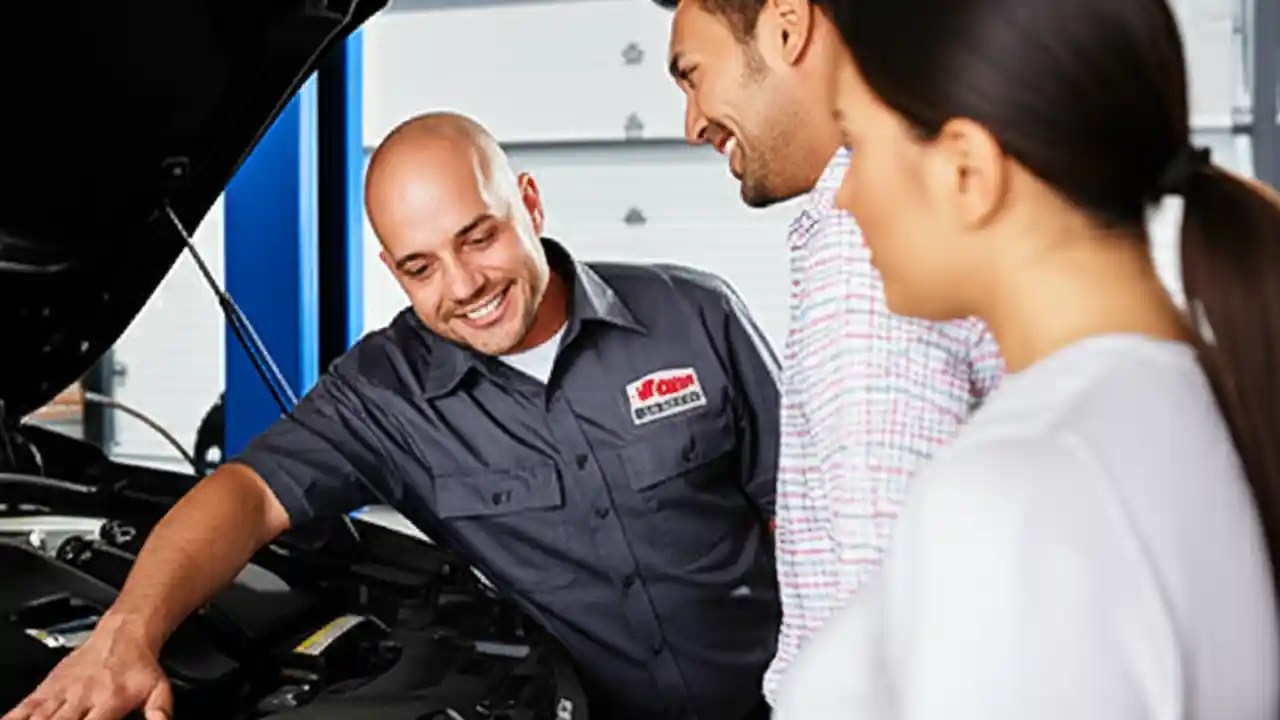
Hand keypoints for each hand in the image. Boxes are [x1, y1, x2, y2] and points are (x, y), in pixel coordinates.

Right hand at [2, 616, 171, 719]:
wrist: (123, 634)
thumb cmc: (138, 666)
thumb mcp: (159, 689)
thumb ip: (159, 711)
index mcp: (109, 701)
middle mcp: (82, 697)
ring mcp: (62, 692)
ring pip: (39, 717)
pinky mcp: (48, 687)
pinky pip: (25, 706)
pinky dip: (13, 717)